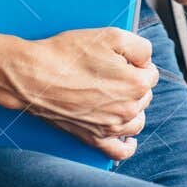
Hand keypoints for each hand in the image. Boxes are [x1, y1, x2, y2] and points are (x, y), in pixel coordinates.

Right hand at [0, 27, 157, 160]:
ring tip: (114, 95)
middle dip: (132, 83)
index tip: (117, 59)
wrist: (35, 76)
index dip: (135, 63)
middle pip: (144, 95)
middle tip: (108, 73)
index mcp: (136, 84)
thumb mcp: (110, 35)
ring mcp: (111, 127)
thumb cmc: (68, 55)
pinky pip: (120, 151)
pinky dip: (127, 145)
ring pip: (137, 120)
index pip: (150, 73)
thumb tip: (147, 61)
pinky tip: (127, 137)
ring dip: (132, 108)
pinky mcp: (94, 138)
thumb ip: (141, 47)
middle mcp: (128, 109)